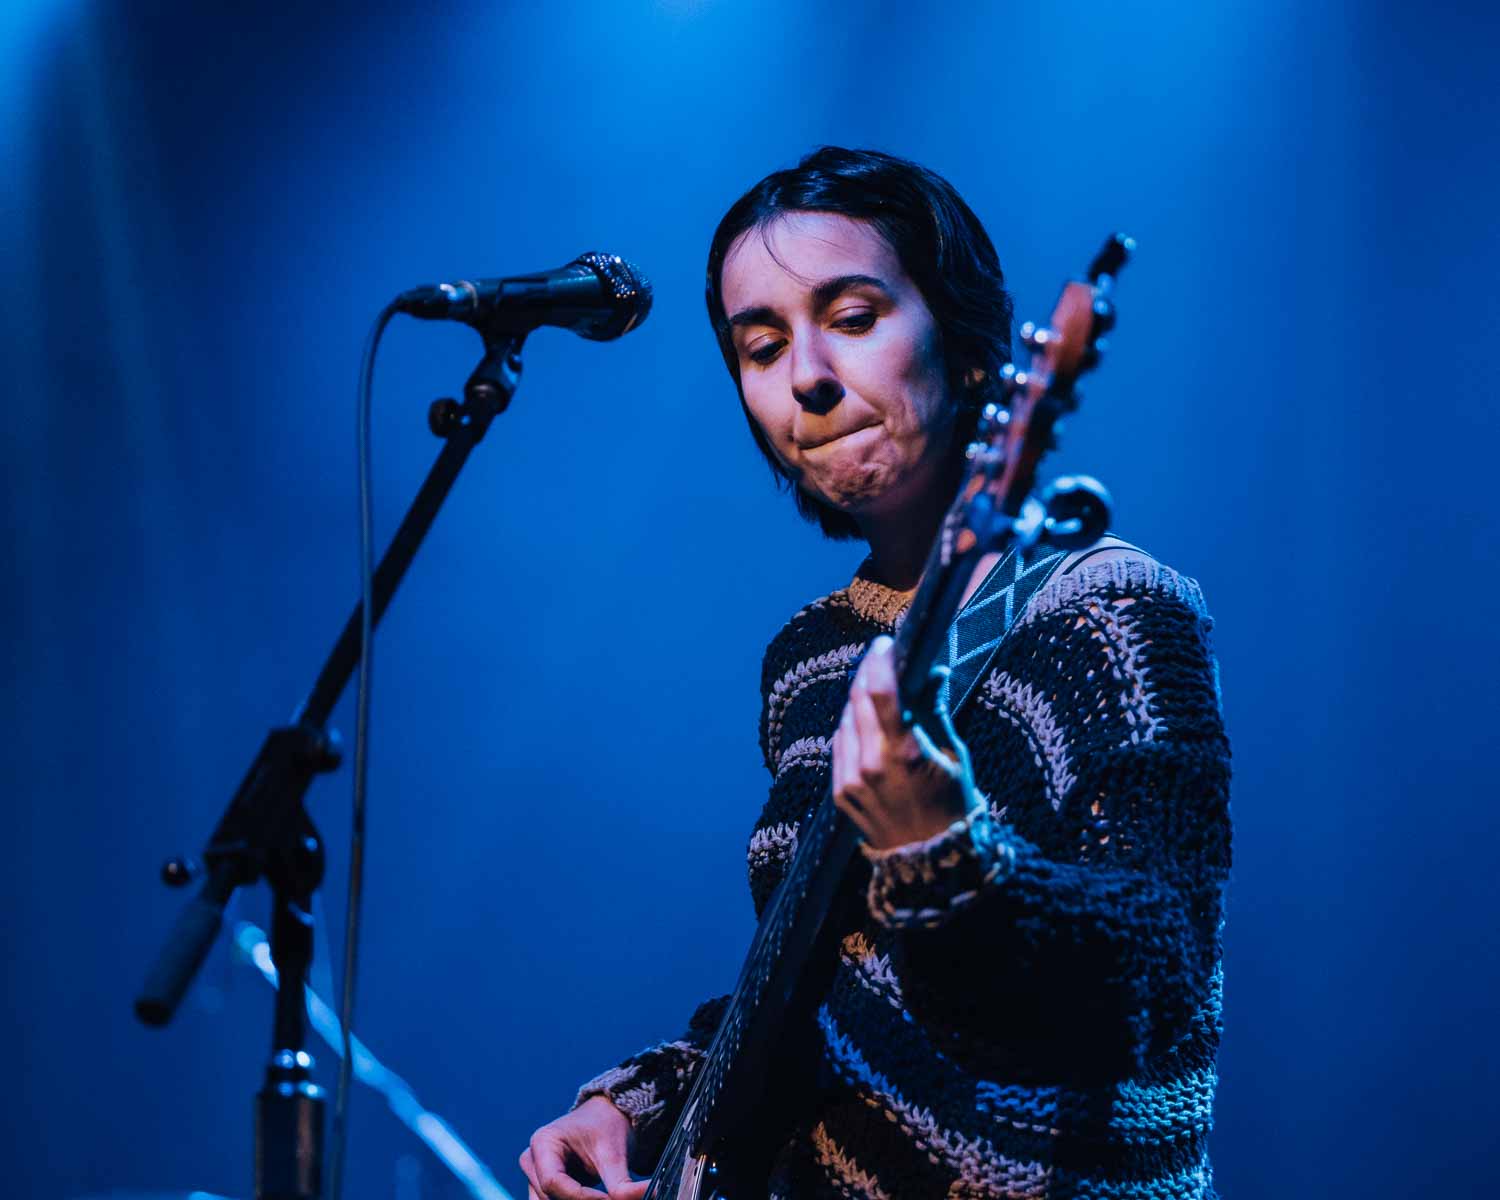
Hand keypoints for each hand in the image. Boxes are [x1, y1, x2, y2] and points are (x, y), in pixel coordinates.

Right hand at [520, 1095, 646, 1199]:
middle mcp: (532, 1161)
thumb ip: (623, 1185)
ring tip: (608, 1198)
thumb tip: (649, 1196)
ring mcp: (536, 1176)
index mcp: (543, 1143)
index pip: (554, 1182)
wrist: (607, 1118)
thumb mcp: (615, 1153)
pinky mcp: (546, 1189)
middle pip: (549, 1197)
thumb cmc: (606, 1127)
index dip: (581, 1197)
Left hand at [831, 636, 968, 850]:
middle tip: (879, 658)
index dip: (879, 661)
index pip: (881, 693)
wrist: (930, 861)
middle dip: (867, 673)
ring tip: (874, 690)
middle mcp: (872, 765)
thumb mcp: (953, 754)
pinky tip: (863, 722)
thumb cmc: (951, 806)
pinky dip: (850, 727)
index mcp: (906, 753)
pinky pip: (838, 746)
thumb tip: (933, 671)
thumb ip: (935, 710)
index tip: (884, 645)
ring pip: (845, 720)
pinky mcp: (840, 793)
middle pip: (858, 700)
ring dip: (857, 699)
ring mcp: (852, 780)